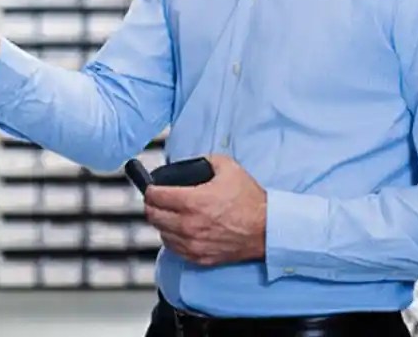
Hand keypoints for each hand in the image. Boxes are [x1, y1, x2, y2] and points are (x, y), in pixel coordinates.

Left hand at [143, 155, 266, 266]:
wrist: (267, 229)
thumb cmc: (251, 202)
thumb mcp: (228, 167)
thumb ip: (205, 160)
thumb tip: (191, 163)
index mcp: (192, 201)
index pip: (155, 196)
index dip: (150, 189)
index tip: (152, 188)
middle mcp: (189, 225)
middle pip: (153, 216)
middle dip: (152, 205)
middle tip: (157, 200)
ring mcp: (193, 244)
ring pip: (161, 233)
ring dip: (161, 223)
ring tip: (169, 215)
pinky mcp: (199, 257)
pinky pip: (173, 249)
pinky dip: (172, 238)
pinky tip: (179, 230)